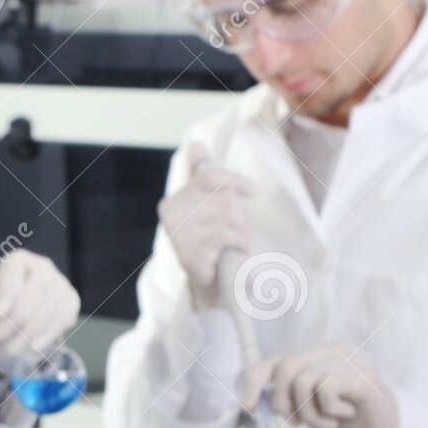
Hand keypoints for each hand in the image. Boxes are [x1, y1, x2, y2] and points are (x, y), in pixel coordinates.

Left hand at [0, 250, 80, 359]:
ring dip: (28, 332)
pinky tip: (31, 347)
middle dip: (16, 317)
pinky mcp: (71, 300)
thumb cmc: (6, 298)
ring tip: (10, 348)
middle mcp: (42, 267)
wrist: (27, 301)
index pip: (14, 271)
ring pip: (48, 309)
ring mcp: (60, 283)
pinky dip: (46, 336)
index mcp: (18, 260)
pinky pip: (62, 319)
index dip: (6, 292)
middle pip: (35, 292)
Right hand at [156, 143, 252, 308]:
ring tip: (237, 243)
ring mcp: (180, 237)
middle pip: (223, 199)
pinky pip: (227, 238)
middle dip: (240, 214)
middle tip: (241, 228)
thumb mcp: (206, 204)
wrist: (210, 283)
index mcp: (172, 202)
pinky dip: (238, 245)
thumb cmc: (209, 239)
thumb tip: (196, 144)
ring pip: (229, 219)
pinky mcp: (193, 255)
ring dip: (242, 232)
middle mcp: (172, 216)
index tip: (254, 191)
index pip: (208, 177)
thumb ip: (201, 173)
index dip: (234, 181)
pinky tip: (234, 253)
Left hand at [240, 343, 398, 427]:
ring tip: (328, 423)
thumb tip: (255, 400)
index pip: (275, 360)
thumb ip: (288, 400)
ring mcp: (347, 359)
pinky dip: (329, 412)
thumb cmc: (350, 424)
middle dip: (283, 402)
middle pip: (285, 367)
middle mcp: (330, 350)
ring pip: (302, 380)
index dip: (254, 381)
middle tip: (299, 424)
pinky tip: (347, 415)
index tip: (246, 406)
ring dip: (309, 413)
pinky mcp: (360, 373)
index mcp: (317, 356)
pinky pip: (325, 390)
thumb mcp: (311, 412)